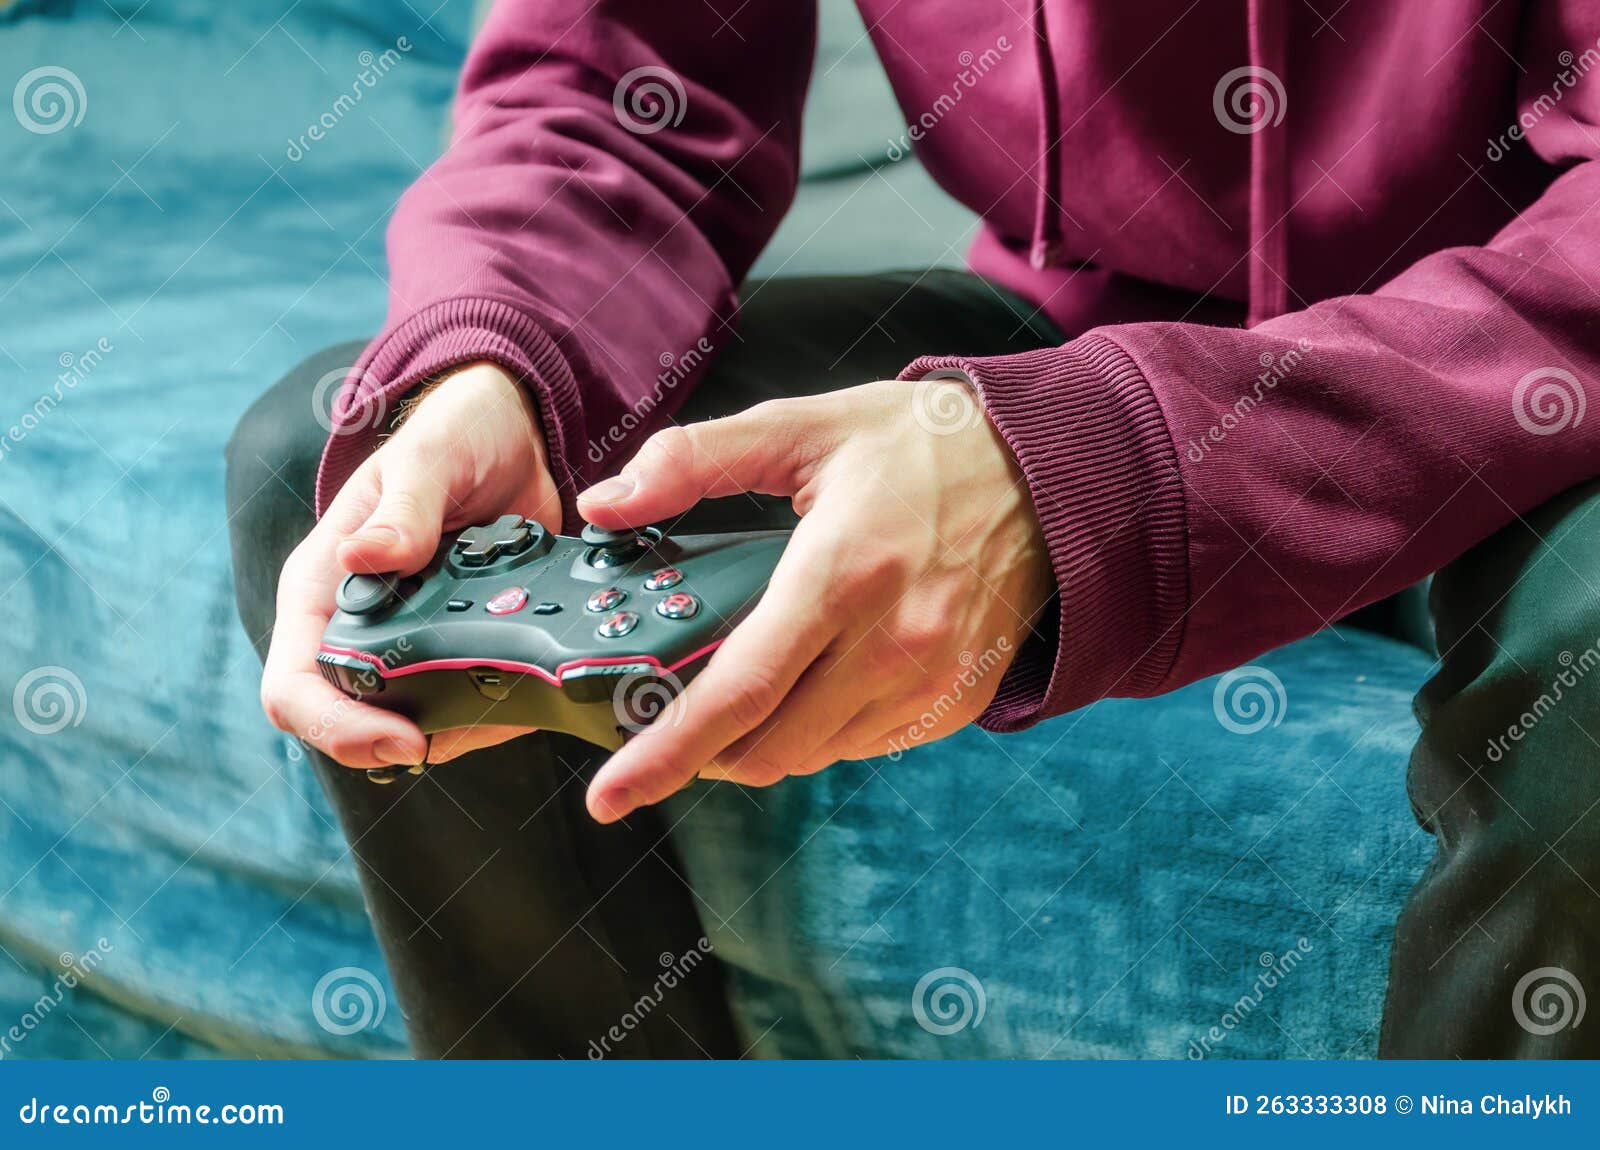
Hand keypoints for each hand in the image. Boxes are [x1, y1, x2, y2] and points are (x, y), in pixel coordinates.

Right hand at [260, 363, 560, 768]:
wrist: (511, 437)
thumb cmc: (451, 435)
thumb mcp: (428, 460)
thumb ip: (405, 508)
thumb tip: (367, 555)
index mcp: (322, 588)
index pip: (293, 686)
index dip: (336, 727)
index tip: (401, 737)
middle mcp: (358, 627)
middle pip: (351, 722)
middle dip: (402, 742)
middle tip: (472, 728)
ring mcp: (410, 645)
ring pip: (416, 723)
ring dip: (462, 731)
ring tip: (516, 706)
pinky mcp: (461, 649)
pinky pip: (468, 705)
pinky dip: (500, 712)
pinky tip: (536, 694)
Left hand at [576, 377, 1054, 822]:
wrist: (1046, 472)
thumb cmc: (919, 445)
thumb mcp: (802, 427)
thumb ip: (694, 461)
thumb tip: (606, 504)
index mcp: (843, 572)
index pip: (740, 691)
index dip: (666, 751)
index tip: (609, 793)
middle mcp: (893, 643)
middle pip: (767, 747)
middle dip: (702, 749)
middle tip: (669, 713)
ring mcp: (931, 681)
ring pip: (811, 755)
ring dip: (761, 739)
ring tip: (747, 682)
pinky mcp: (956, 702)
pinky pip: (861, 746)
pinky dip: (819, 730)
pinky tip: (816, 677)